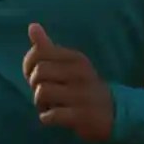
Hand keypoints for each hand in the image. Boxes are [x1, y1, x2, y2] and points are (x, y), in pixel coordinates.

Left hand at [22, 23, 113, 141]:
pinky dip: (47, 118)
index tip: (34, 74)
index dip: (29, 65)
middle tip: (44, 92)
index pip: (39, 52)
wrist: (114, 112)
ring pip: (42, 92)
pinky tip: (55, 117)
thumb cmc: (83, 86)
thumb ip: (48, 47)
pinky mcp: (81, 116)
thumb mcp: (70, 64)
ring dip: (40, 103)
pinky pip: (50, 115)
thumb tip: (32, 26)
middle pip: (39, 72)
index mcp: (75, 58)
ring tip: (50, 105)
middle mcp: (80, 73)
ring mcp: (81, 95)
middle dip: (34, 85)